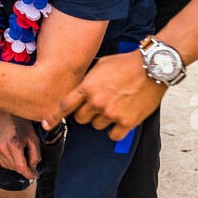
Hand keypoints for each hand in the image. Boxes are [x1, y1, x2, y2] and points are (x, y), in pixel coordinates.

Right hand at [0, 111, 39, 179]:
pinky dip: (10, 163)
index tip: (36, 176)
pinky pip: (2, 162)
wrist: (7, 114)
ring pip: (8, 166)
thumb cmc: (22, 125)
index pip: (21, 167)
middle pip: (15, 168)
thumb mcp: (34, 138)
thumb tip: (33, 168)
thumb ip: (35, 155)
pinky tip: (15, 156)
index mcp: (14, 144)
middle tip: (32, 166)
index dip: (29, 174)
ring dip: (17, 167)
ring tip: (24, 159)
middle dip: (25, 169)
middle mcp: (3, 148)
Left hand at [43, 50, 164, 140]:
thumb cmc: (126, 63)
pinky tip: (121, 118)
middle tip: (97, 106)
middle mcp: (97, 102)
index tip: (46, 124)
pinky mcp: (127, 122)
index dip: (53, 116)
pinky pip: (113, 135)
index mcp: (88, 87)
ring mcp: (111, 113)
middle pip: (81, 119)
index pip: (65, 105)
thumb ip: (88, 80)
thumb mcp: (101, 65)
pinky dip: (116, 130)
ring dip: (102, 119)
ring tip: (115, 105)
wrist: (152, 67)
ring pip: (97, 126)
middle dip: (86, 114)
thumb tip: (80, 90)